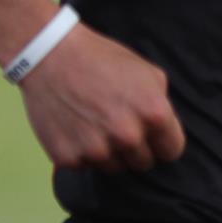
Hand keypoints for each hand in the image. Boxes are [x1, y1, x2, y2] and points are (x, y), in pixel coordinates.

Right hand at [18, 24, 186, 171]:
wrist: (51, 55)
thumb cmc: (101, 59)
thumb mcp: (146, 72)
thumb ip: (162, 105)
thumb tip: (166, 131)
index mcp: (154, 114)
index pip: (171, 151)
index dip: (161, 142)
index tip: (150, 135)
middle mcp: (128, 137)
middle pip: (143, 164)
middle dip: (135, 148)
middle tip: (117, 123)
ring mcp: (97, 150)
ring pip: (114, 167)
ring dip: (108, 152)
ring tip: (94, 121)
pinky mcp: (69, 158)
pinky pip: (84, 165)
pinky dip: (81, 151)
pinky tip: (74, 125)